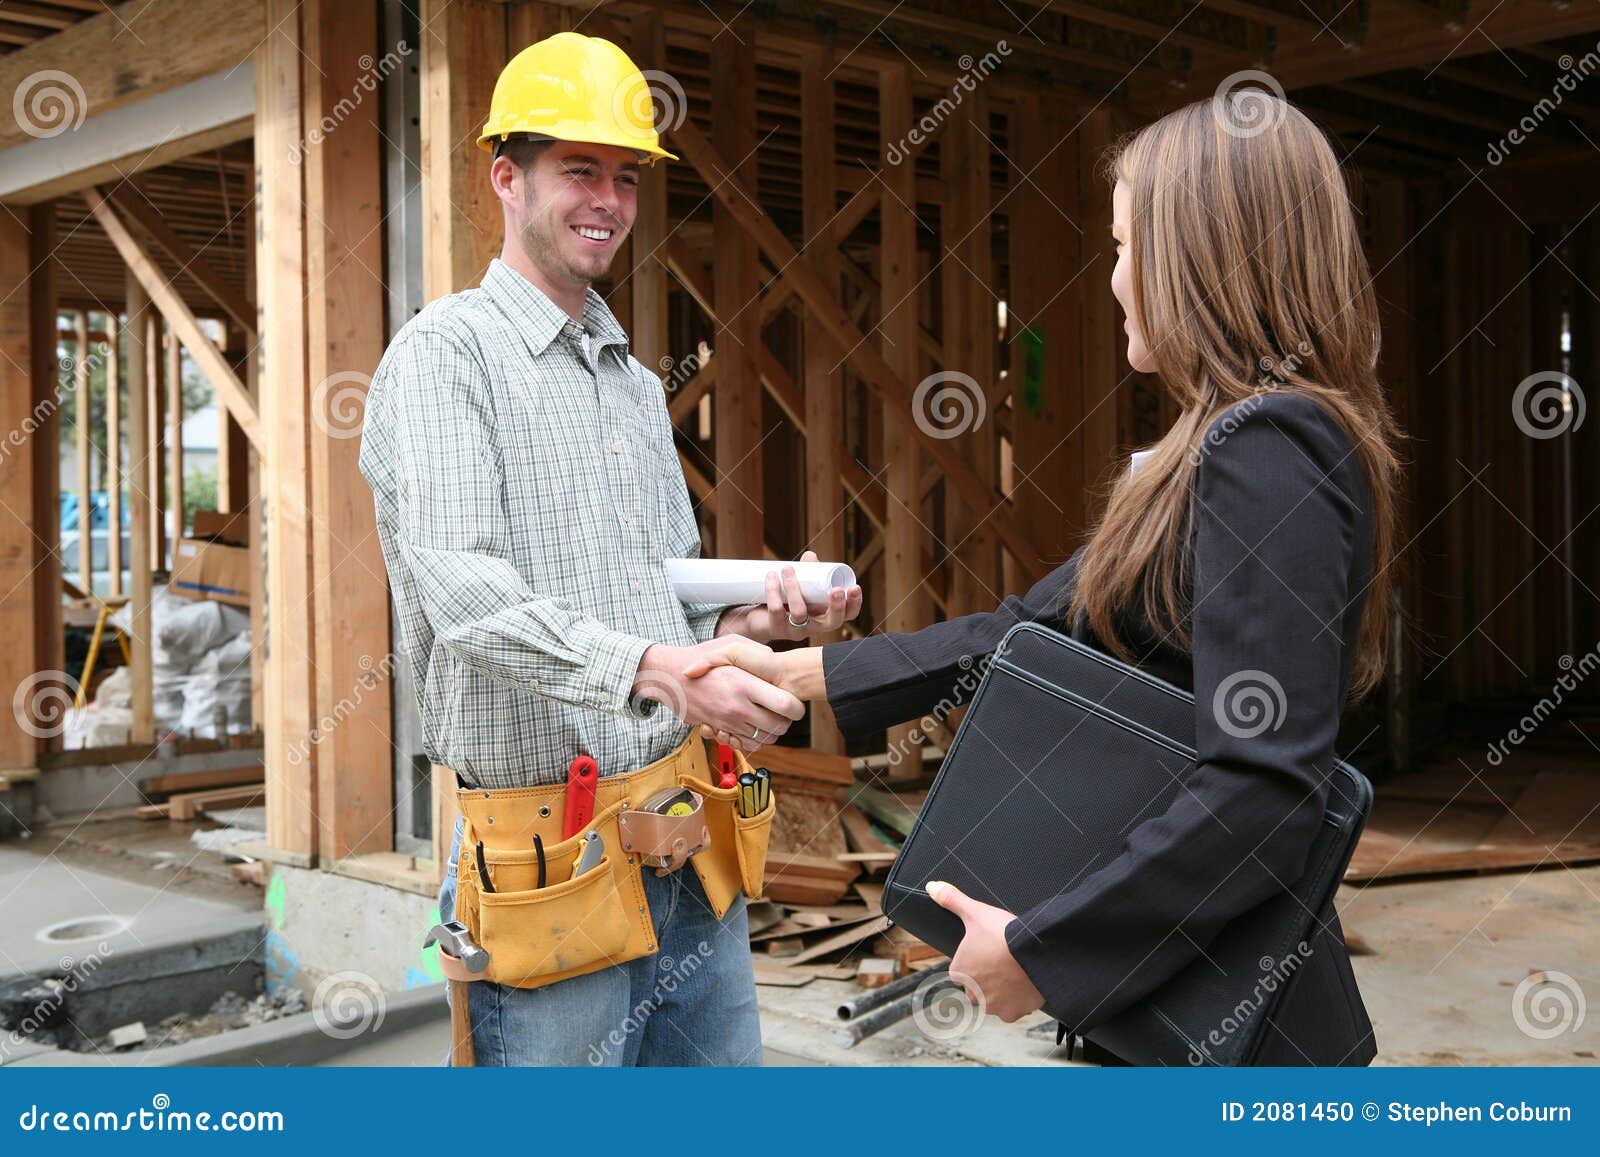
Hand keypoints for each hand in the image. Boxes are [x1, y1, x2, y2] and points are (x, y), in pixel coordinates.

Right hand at [633, 639, 803, 751]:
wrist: (669, 677)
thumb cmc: (699, 657)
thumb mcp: (730, 645)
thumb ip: (757, 651)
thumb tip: (775, 660)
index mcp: (744, 685)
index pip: (786, 706)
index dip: (797, 708)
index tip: (794, 702)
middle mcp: (738, 707)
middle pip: (779, 727)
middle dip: (787, 722)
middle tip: (785, 711)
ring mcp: (728, 722)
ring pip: (764, 739)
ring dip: (772, 731)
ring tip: (769, 716)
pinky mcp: (719, 730)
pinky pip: (747, 744)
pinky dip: (754, 739)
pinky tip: (753, 724)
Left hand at [727, 551, 862, 642]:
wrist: (757, 618)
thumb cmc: (786, 600)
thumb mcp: (801, 586)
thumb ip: (809, 571)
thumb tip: (811, 556)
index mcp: (826, 615)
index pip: (847, 615)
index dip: (854, 604)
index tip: (854, 587)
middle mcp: (814, 627)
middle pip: (832, 623)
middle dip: (837, 606)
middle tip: (837, 590)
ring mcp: (796, 631)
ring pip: (799, 612)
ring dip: (794, 588)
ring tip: (787, 568)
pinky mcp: (776, 629)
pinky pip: (776, 610)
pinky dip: (773, 590)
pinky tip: (771, 576)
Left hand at [926, 880, 1044, 1022]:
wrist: (1035, 954)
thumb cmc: (1003, 935)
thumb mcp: (975, 912)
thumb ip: (952, 900)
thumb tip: (932, 887)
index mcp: (959, 971)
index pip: (964, 968)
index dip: (977, 959)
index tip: (990, 950)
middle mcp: (972, 993)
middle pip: (977, 987)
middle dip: (987, 978)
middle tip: (1003, 961)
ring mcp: (993, 1005)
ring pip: (994, 1000)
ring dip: (1002, 990)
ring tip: (1015, 972)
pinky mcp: (1013, 1013)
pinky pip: (1013, 1009)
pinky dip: (1018, 1001)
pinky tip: (1024, 985)